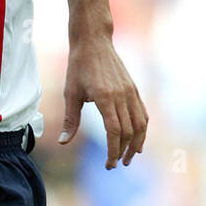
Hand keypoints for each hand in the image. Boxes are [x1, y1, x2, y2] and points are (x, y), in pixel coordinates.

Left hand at [59, 34, 147, 167]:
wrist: (94, 41)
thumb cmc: (78, 67)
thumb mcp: (70, 93)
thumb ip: (70, 120)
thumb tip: (63, 142)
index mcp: (105, 97)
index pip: (114, 131)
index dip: (113, 151)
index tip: (109, 164)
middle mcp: (122, 95)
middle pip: (129, 131)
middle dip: (123, 151)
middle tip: (115, 164)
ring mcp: (131, 92)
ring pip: (140, 124)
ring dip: (136, 143)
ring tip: (129, 157)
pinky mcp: (134, 89)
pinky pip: (143, 113)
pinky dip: (142, 129)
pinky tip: (138, 140)